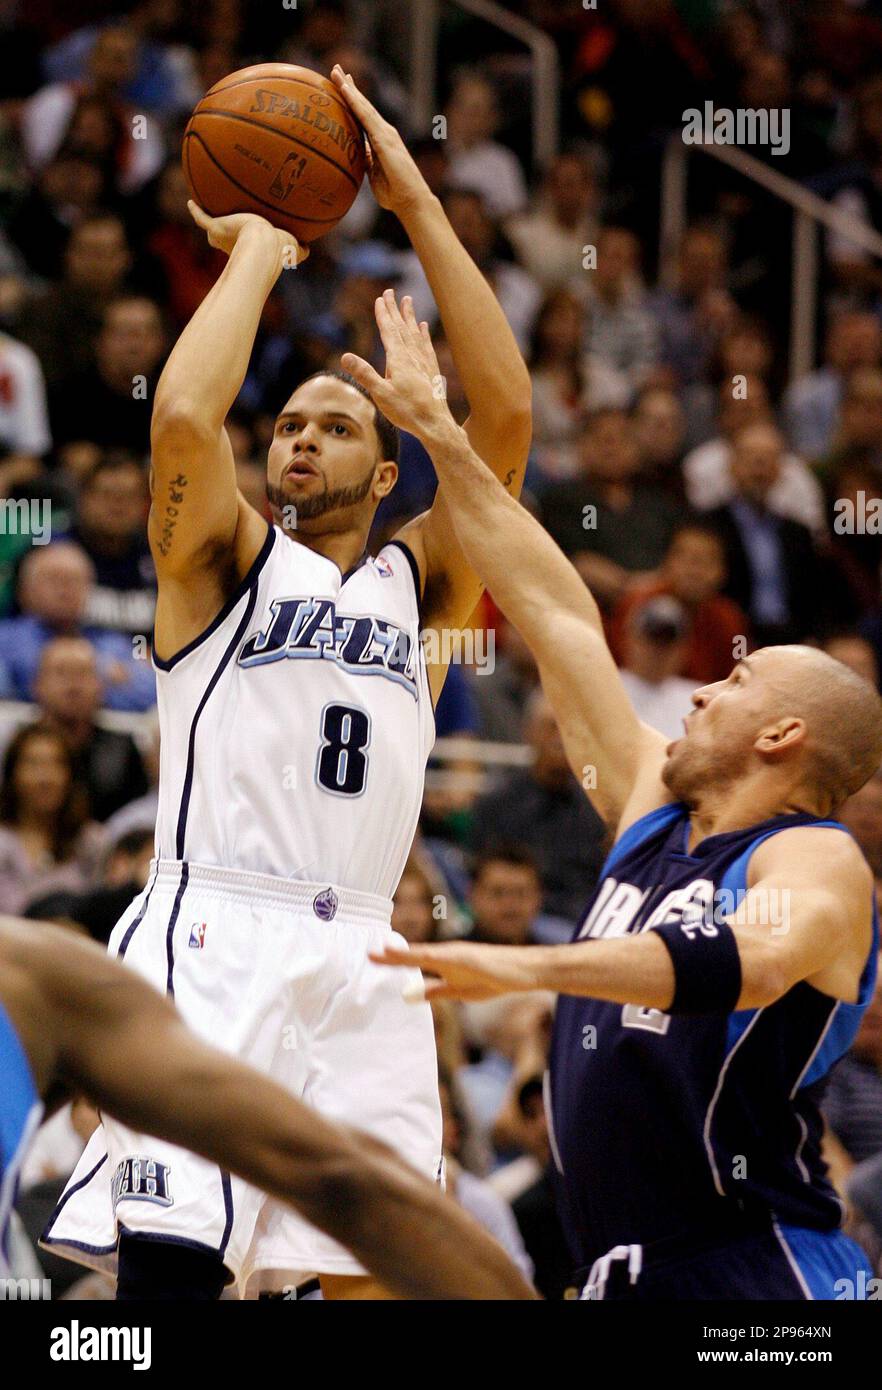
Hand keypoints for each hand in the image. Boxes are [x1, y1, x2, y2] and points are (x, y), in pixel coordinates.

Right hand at [187, 201, 307, 265]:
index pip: (245, 248)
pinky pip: (202, 219)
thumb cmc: (279, 249)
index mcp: (251, 249)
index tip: (247, 241)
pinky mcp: (216, 228)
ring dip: (209, 222)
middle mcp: (235, 245)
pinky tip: (190, 202)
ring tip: (204, 210)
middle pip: (226, 242)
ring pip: (213, 231)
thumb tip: (308, 249)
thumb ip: (300, 250)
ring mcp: (224, 236)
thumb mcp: (293, 248)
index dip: (246, 245)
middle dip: (224, 238)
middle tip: (226, 229)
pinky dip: (196, 211)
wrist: (264, 244)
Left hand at [331, 65, 429, 217]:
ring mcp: (386, 134)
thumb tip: (354, 155)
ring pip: (364, 106)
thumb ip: (366, 161)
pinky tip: (346, 91)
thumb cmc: (395, 194)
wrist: (412, 201)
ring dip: (349, 89)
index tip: (342, 85)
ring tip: (336, 72)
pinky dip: (355, 102)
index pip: (363, 115)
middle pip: (363, 105)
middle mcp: (384, 132)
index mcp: (381, 140)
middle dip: (349, 86)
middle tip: (336, 68)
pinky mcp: (385, 139)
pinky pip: (366, 117)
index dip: (353, 99)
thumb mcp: (374, 175)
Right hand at [342, 289, 455, 440]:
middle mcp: (412, 356)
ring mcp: (423, 363)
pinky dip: (423, 334)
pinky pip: (426, 346)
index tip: (380, 298)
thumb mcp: (380, 394)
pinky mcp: (431, 371)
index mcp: (398, 359)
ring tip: (408, 301)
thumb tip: (345, 356)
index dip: (384, 314)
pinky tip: (423, 328)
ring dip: (410, 317)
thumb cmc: (407, 412)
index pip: (389, 331)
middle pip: (402, 327)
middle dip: (395, 309)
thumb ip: (364, 374)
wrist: (435, 424)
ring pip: (415, 333)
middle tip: (391, 292)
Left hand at [369, 939, 536, 1001]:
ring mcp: (458, 953)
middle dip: (392, 957)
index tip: (372, 959)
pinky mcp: (470, 957)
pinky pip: (448, 958)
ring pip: (426, 953)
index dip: (393, 961)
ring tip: (383, 953)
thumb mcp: (460, 991)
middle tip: (368, 955)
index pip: (414, 962)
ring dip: (404, 954)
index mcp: (444, 962)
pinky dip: (430, 956)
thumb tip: (414, 995)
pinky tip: (418, 955)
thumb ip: (438, 991)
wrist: (522, 970)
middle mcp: (448, 954)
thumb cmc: (494, 978)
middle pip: (414, 955)